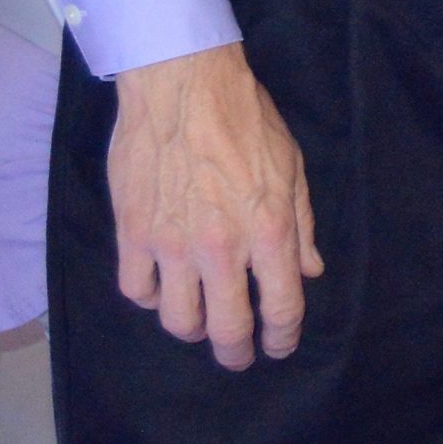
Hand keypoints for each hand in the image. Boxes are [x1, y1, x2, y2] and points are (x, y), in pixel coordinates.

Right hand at [108, 42, 322, 371]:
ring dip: (194, 330)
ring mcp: (172, 245)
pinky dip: (152, 298)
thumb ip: (302, 224)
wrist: (185, 86)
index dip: (283, 336)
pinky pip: (138, 291)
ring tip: (202, 323)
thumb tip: (309, 271)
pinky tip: (163, 289)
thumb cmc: (247, 119)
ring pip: (178, 321)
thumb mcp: (291, 166)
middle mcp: (221, 247)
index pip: (280, 306)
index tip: (281, 346)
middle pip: (227, 328)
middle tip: (239, 357)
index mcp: (268, 229)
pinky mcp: (133, 234)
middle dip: (237, 353)